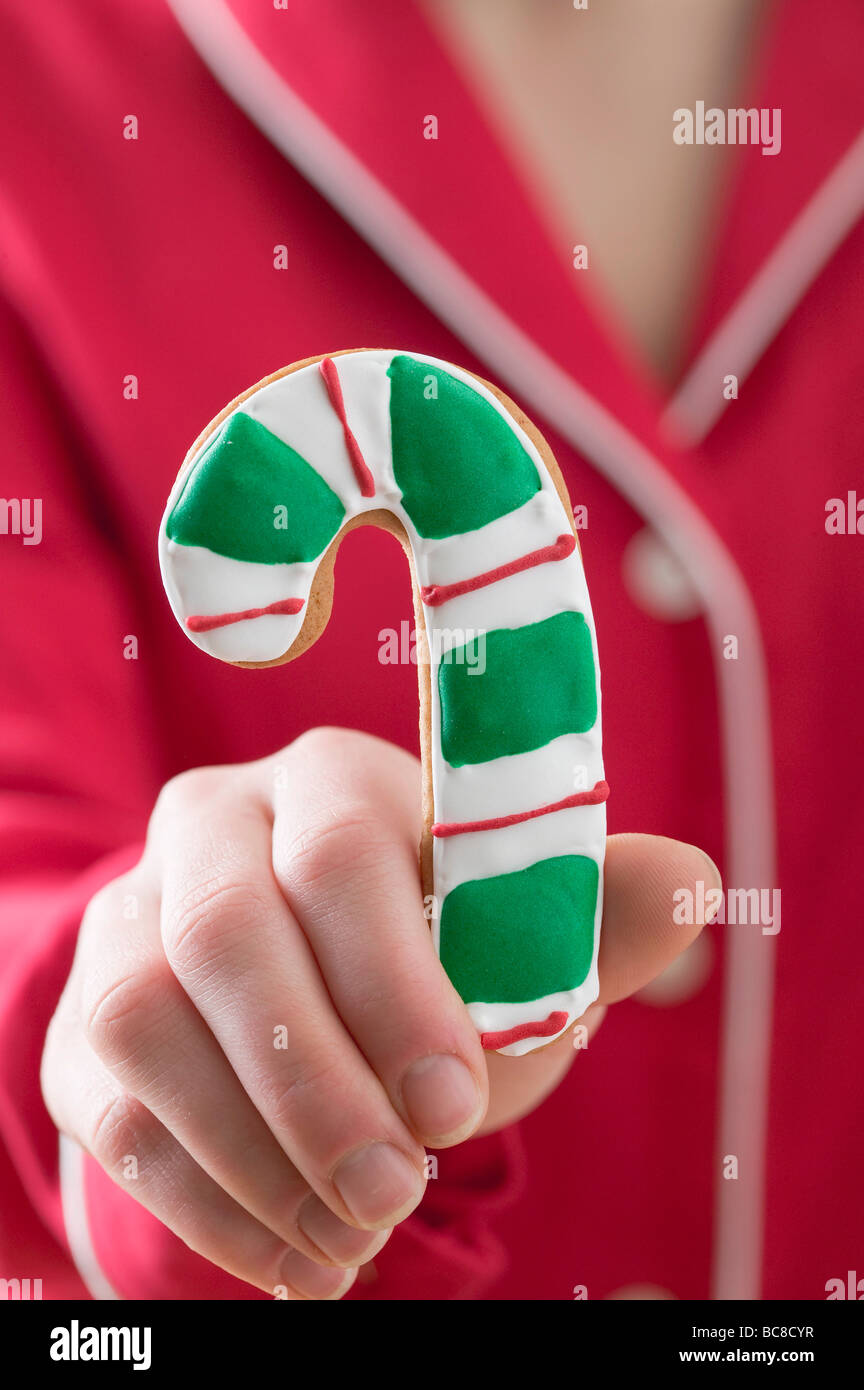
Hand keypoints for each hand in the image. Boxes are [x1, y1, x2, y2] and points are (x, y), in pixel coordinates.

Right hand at [41, 727, 718, 1298]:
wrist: (299, 992)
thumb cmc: (425, 954)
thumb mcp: (508, 933)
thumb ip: (592, 914)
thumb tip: (690, 883)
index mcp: (326, 780)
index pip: (339, 858)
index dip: (395, 986)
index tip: (457, 1106)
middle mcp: (213, 824)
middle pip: (227, 936)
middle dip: (316, 1084)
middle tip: (398, 1192)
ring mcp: (131, 916)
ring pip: (147, 1022)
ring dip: (254, 1152)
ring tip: (353, 1236)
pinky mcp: (84, 1017)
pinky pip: (112, 1110)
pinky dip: (207, 1201)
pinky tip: (296, 1256)